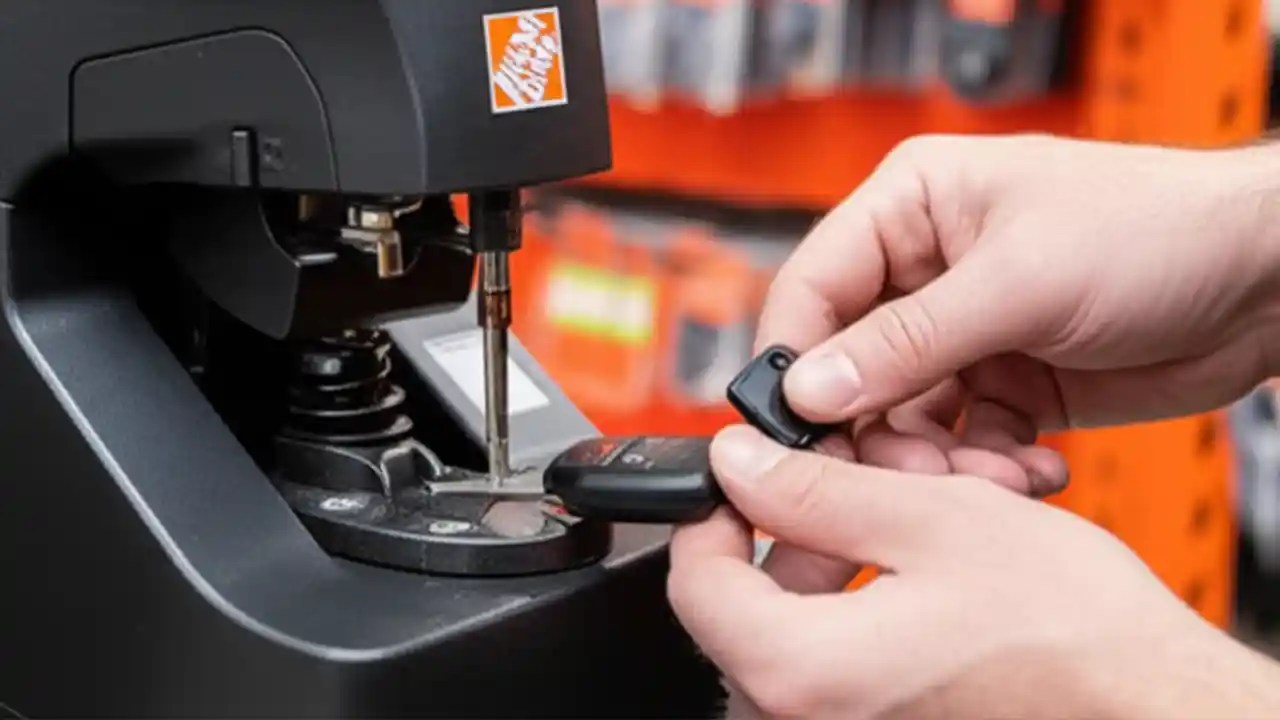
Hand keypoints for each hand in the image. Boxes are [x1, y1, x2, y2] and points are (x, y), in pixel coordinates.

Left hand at [668, 426, 1279, 718]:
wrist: (1148, 703)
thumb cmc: (1068, 631)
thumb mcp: (929, 520)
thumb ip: (812, 491)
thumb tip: (738, 464)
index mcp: (800, 670)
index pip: (693, 583)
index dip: (708, 512)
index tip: (741, 473)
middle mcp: (806, 719)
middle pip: (740, 607)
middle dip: (784, 533)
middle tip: (844, 485)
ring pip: (789, 630)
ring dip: (827, 567)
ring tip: (901, 523)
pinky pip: (831, 663)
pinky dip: (855, 607)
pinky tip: (913, 574)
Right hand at [759, 134, 1279, 476]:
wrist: (1266, 280)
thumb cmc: (1159, 227)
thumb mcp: (1019, 279)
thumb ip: (906, 340)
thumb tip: (809, 388)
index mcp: (911, 208)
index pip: (811, 287)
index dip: (794, 361)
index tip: (795, 429)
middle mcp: (925, 272)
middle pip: (849, 367)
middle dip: (873, 429)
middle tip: (906, 474)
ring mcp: (964, 333)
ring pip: (901, 418)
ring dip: (935, 462)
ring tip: (988, 476)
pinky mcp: (1004, 385)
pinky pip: (959, 445)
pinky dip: (985, 471)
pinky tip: (1029, 469)